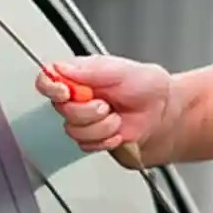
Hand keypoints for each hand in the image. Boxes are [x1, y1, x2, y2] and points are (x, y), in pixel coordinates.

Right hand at [34, 55, 171, 154]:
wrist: (164, 114)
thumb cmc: (147, 87)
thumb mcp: (121, 70)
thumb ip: (90, 70)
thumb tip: (61, 67)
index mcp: (80, 75)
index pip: (48, 79)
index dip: (51, 87)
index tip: (65, 91)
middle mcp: (77, 97)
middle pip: (60, 109)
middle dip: (87, 111)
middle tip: (106, 105)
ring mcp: (83, 119)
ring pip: (73, 130)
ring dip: (100, 127)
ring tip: (117, 117)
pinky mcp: (91, 138)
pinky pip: (86, 145)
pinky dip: (105, 140)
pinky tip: (117, 132)